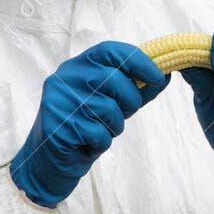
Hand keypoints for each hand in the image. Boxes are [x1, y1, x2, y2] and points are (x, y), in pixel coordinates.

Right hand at [11, 41, 168, 207]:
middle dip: (130, 101)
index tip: (159, 76)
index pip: (110, 50)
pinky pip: (98, 133)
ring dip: (114, 125)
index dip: (139, 61)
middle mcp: (65, 78)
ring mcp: (59, 101)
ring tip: (98, 130)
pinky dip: (101, 142)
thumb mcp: (110, 104)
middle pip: (113, 79)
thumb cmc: (84, 129)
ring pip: (108, 108)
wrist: (49, 163)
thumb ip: (134, 88)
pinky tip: (87, 143)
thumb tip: (163, 74)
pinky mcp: (58, 126)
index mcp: (77, 66)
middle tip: (124, 115)